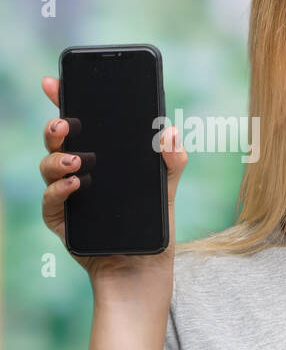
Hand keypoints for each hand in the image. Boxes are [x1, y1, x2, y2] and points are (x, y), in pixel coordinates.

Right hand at [38, 75, 188, 295]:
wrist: (146, 266)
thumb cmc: (153, 223)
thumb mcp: (167, 187)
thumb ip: (172, 160)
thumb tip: (169, 132)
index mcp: (101, 156)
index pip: (80, 124)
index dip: (64, 101)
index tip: (54, 83)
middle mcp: (78, 170)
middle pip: (58, 141)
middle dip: (56, 128)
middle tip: (65, 123)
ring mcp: (66, 194)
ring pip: (49, 167)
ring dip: (58, 160)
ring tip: (77, 162)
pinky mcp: (61, 219)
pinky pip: (52, 201)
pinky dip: (60, 191)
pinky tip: (75, 185)